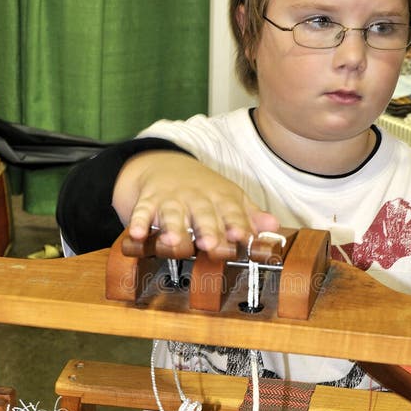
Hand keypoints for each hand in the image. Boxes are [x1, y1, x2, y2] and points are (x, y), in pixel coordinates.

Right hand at [112, 151, 279, 255]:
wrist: (167, 166)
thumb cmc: (205, 191)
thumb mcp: (230, 198)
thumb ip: (249, 215)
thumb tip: (274, 227)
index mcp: (220, 197)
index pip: (232, 210)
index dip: (237, 222)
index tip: (242, 235)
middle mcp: (197, 198)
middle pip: (203, 214)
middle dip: (207, 228)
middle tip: (210, 244)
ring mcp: (172, 199)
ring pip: (173, 214)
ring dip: (173, 227)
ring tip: (173, 242)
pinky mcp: (149, 201)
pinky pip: (142, 211)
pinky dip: (138, 221)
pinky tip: (136, 234)